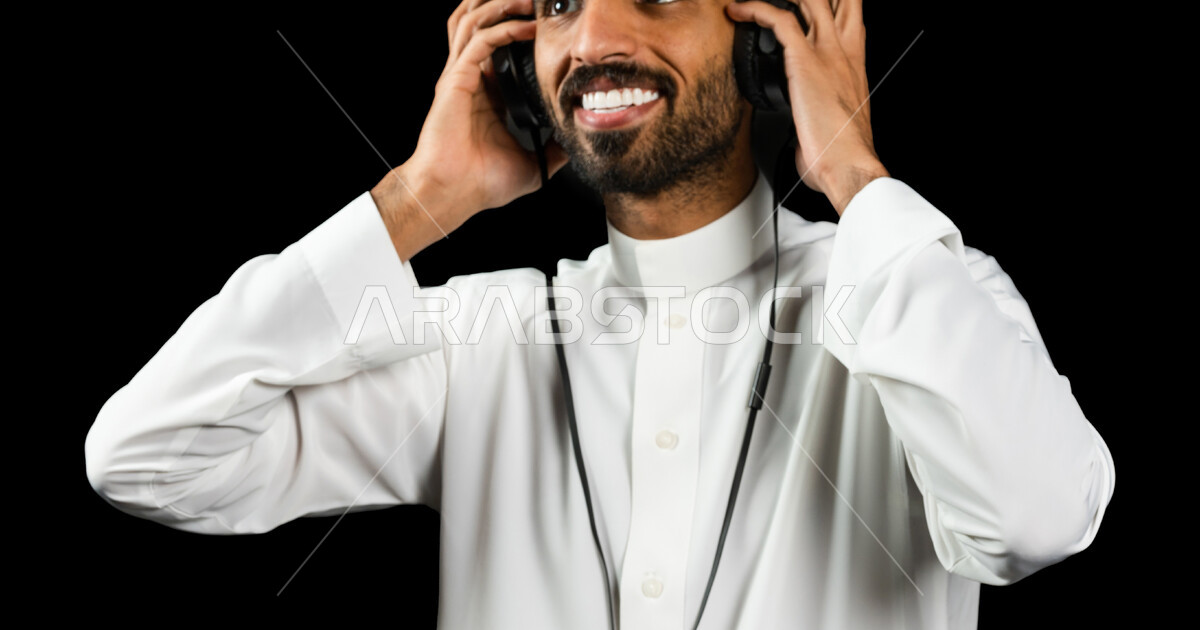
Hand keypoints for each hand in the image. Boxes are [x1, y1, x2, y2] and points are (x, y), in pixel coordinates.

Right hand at [373, 0, 568, 259]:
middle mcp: (469, 78)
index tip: (546, 21)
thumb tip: (577, 145)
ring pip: (472, 20)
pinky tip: (527, 26)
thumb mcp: (531, 165)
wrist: (453, 194)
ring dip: (501, 4)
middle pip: (478, 21)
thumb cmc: (480, 183)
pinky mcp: (455, 80)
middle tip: (534, 0)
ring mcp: (459, 76)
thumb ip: (553, 150)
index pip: (498, 45)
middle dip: (502, 3)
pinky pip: (479, 41)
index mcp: (485, 93)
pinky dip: (503, 28)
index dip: (518, 26)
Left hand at [726, 0, 887, 214]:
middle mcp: (844, 50)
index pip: (848, 13)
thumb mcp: (835, 117)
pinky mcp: (806, 61)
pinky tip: (738, 10)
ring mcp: (827, 53)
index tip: (806, 4)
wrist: (849, 165)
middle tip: (787, 0)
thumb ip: (820, 104)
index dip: (831, 3)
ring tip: (752, 2)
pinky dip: (755, 9)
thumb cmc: (841, 151)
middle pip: (837, 0)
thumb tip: (800, 116)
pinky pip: (780, 20)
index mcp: (853, 62)